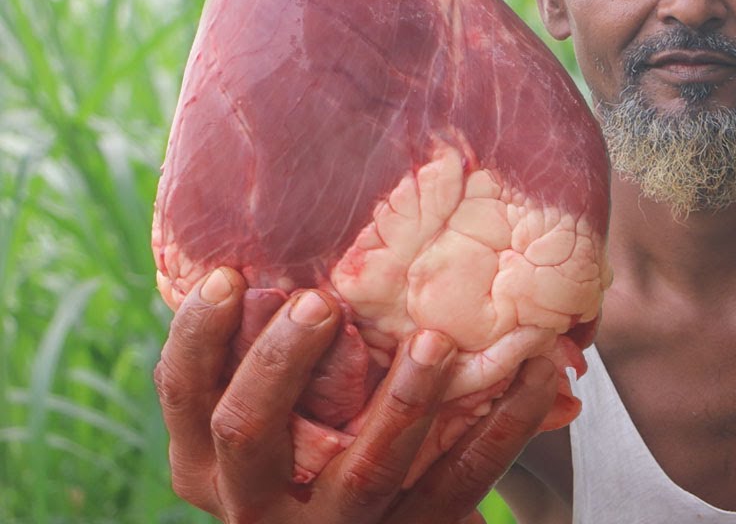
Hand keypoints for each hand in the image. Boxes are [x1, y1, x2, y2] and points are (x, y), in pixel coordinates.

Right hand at [153, 267, 556, 522]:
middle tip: (319, 303)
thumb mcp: (268, 424)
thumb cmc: (308, 457)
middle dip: (281, 361)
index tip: (228, 273)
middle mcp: (256, 504)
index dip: (198, 334)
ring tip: (434, 342)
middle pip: (248, 429)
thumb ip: (270, 360)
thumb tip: (264, 252)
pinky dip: (505, 424)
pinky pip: (462, 479)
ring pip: (366, 465)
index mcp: (208, 464)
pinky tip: (536, 376)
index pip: (185, 395)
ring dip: (404, 398)